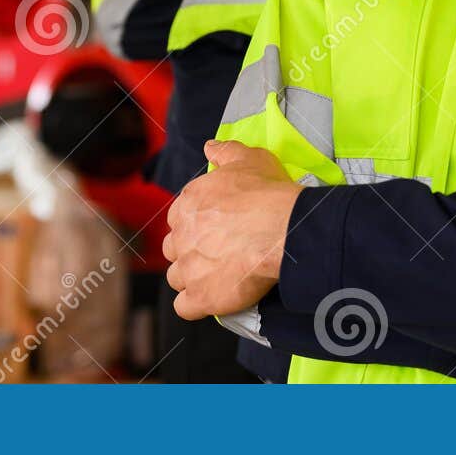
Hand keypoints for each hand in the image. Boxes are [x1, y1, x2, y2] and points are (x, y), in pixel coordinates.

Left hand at [163, 140, 302, 319]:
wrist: (280, 227)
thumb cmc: (266, 191)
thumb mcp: (248, 158)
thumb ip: (224, 151)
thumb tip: (209, 146)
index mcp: (188, 203)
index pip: (179, 218)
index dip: (196, 224)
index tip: (216, 228)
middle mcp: (182, 235)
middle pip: (174, 248)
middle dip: (190, 251)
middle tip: (218, 252)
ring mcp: (188, 268)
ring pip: (177, 277)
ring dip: (192, 278)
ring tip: (218, 277)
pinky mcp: (200, 297)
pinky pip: (185, 307)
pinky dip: (196, 305)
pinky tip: (214, 298)